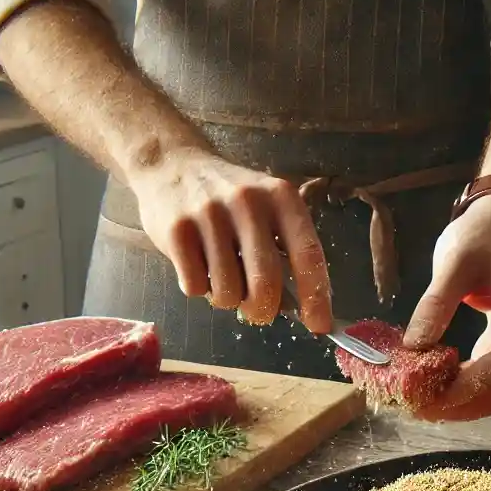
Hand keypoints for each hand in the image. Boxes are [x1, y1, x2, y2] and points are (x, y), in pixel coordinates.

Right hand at [129, 149, 331, 331]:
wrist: (171, 164)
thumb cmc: (231, 200)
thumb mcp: (268, 209)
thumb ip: (287, 250)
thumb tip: (304, 306)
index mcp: (281, 198)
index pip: (308, 254)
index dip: (316, 296)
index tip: (319, 326)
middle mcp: (248, 202)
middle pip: (266, 283)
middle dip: (263, 310)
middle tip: (258, 311)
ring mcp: (209, 215)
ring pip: (228, 291)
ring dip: (228, 298)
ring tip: (222, 276)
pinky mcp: (176, 230)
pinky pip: (195, 287)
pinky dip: (200, 289)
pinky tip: (198, 265)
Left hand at [404, 194, 490, 420]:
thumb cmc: (483, 236)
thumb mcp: (454, 263)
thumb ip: (436, 304)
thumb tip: (413, 346)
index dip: (465, 388)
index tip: (429, 398)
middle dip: (462, 404)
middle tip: (418, 407)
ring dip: (465, 404)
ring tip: (425, 402)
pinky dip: (469, 392)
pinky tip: (439, 388)